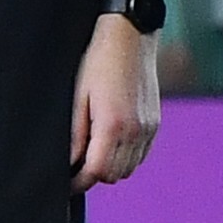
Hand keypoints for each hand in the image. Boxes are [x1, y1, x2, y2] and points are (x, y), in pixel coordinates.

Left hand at [69, 14, 161, 188]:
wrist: (130, 38)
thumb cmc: (98, 62)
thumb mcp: (77, 97)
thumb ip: (74, 135)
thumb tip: (68, 163)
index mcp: (113, 124)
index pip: (96, 171)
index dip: (79, 182)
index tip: (67, 183)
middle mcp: (135, 130)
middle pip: (114, 175)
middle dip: (94, 175)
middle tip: (76, 164)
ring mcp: (148, 128)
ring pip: (129, 169)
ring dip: (111, 167)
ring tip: (94, 151)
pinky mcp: (155, 123)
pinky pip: (141, 155)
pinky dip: (126, 157)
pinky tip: (112, 142)